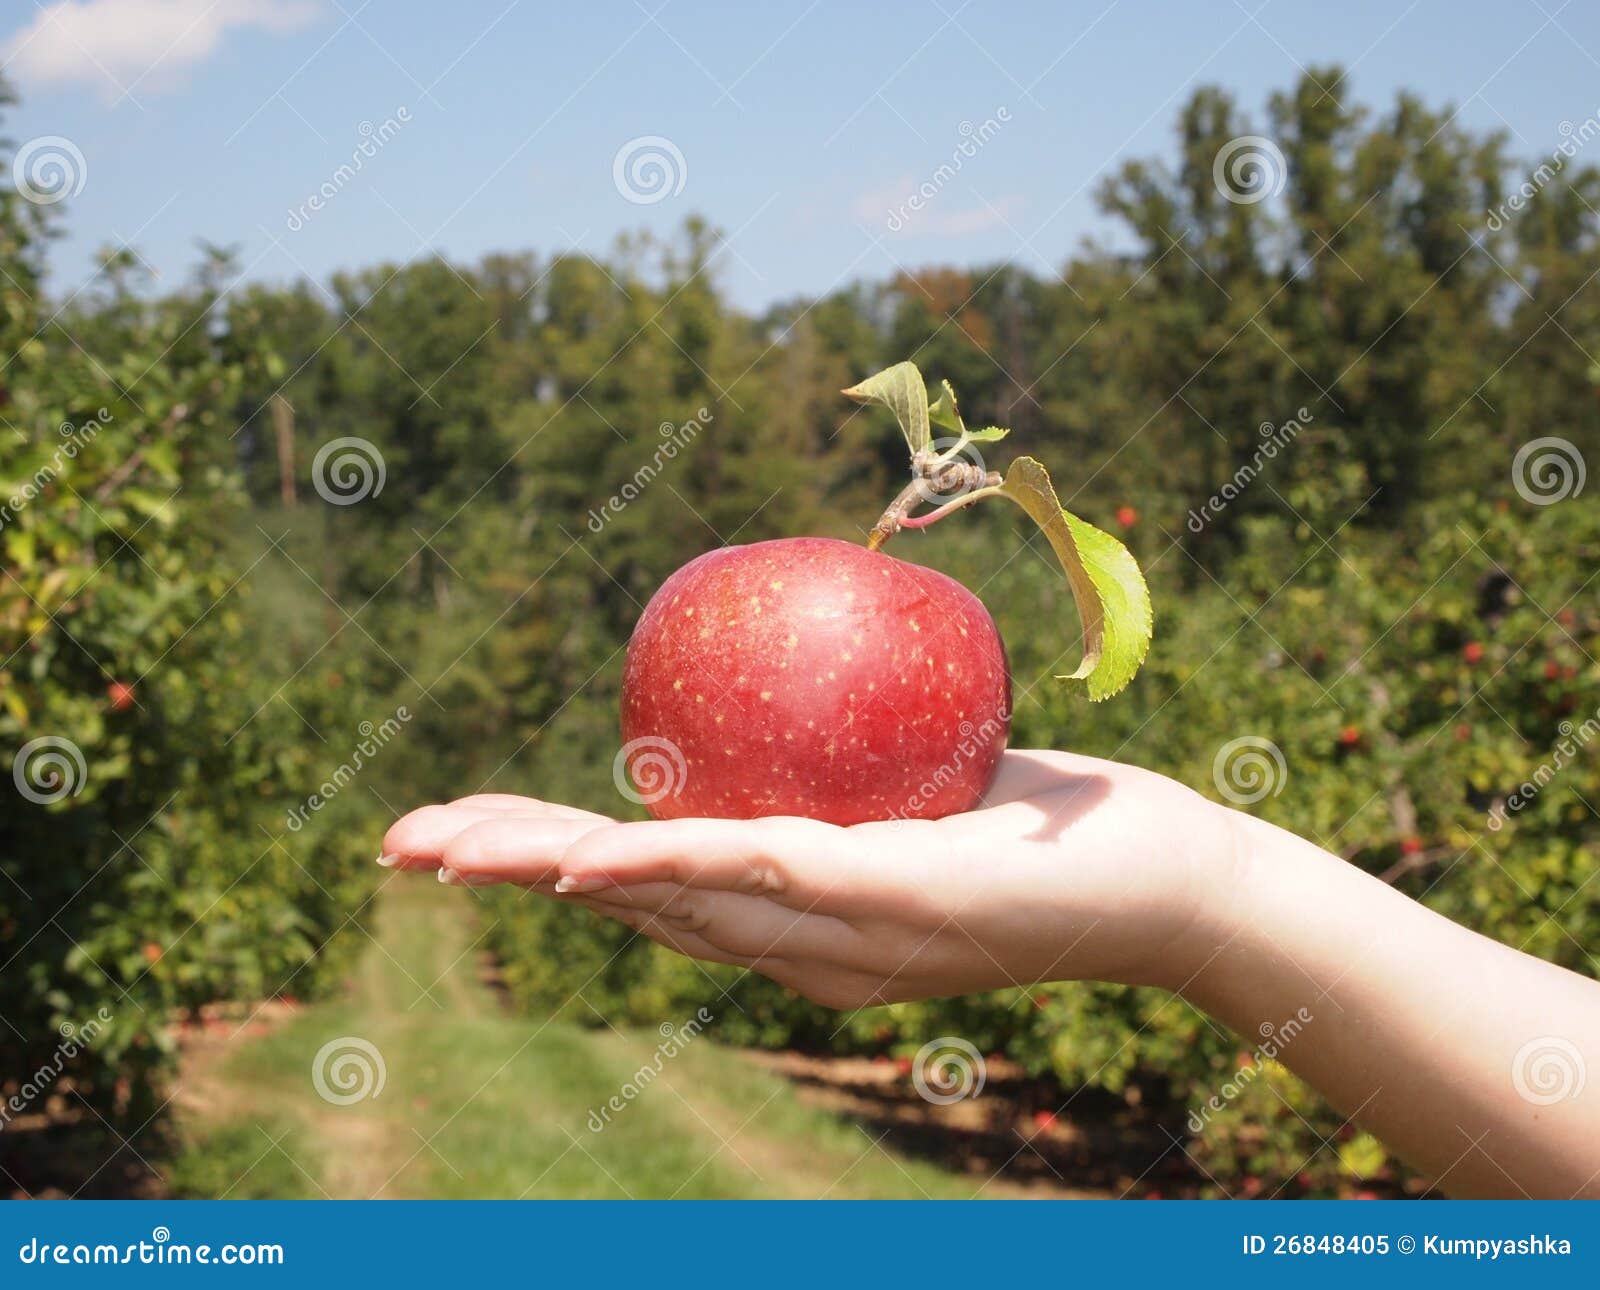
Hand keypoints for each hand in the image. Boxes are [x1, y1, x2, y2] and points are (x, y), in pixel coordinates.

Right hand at [379, 750, 1239, 1007]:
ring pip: (675, 896)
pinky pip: (768, 877)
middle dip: (515, 871)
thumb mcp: (932, 795)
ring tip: (448, 846)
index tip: (469, 830)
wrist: (1176, 890)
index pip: (661, 889)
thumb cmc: (1056, 834)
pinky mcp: (897, 909)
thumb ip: (857, 771)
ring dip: (555, 869)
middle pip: (637, 904)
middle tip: (399, 842)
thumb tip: (804, 691)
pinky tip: (598, 858)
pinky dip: (672, 867)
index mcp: (806, 927)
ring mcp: (849, 940)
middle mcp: (809, 953)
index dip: (558, 860)